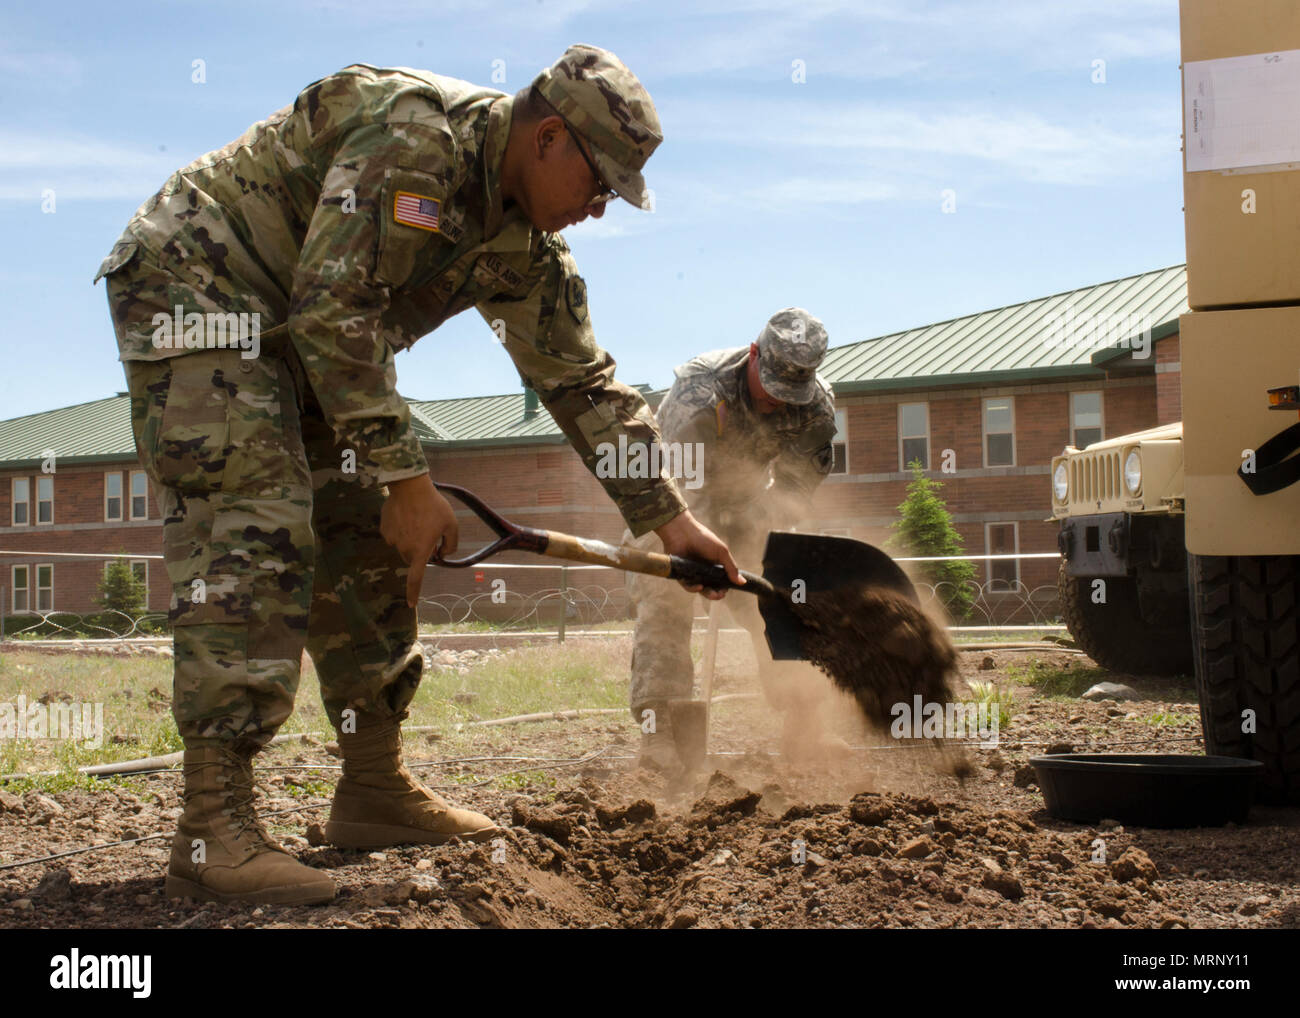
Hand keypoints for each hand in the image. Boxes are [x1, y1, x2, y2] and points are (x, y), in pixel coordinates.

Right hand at [380, 474, 458, 607]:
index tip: (411, 604)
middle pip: (412, 558)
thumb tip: (442, 555)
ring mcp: (392, 539)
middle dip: (420, 552)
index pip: (416, 578)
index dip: (413, 592)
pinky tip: (407, 516)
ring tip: (418, 519)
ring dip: (411, 540)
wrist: (409, 487)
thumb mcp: (451, 524)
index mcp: (420, 550)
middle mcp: (404, 548)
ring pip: (403, 547)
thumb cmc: (434, 506)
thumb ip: (451, 544)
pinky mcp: (384, 530)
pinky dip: (401, 530)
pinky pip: (394, 535)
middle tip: (429, 534)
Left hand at [654, 510, 742, 600]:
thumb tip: (743, 582)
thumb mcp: (722, 552)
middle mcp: (704, 572)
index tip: (727, 589)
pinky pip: (688, 586)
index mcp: (715, 566)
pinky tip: (700, 586)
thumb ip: (731, 568)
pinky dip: (694, 588)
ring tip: (714, 594)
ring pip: (700, 589)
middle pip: (711, 588)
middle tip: (720, 594)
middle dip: (717, 594)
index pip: (721, 582)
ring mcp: (692, 574)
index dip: (725, 587)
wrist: (683, 532)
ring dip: (708, 594)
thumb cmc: (703, 539)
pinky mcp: (681, 575)